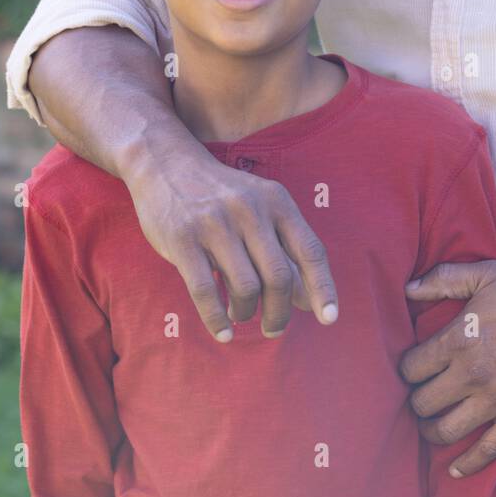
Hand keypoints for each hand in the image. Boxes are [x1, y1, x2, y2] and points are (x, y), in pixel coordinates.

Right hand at [125, 145, 337, 342]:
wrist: (166, 163)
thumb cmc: (221, 195)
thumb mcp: (260, 209)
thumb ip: (285, 250)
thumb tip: (309, 300)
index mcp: (276, 201)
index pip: (310, 251)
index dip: (323, 288)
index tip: (329, 319)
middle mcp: (250, 210)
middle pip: (279, 277)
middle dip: (280, 311)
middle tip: (274, 327)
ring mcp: (214, 224)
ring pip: (246, 287)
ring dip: (247, 312)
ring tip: (241, 315)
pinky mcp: (182, 239)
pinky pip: (205, 291)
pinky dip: (217, 319)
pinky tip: (223, 332)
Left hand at [401, 260, 495, 476]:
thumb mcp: (485, 274)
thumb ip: (443, 279)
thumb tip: (408, 288)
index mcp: (458, 340)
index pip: (411, 368)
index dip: (406, 369)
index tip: (412, 368)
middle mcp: (471, 375)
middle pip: (423, 402)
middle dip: (416, 400)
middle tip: (420, 395)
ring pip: (446, 431)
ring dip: (431, 431)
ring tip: (430, 425)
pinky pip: (487, 451)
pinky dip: (467, 464)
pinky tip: (454, 469)